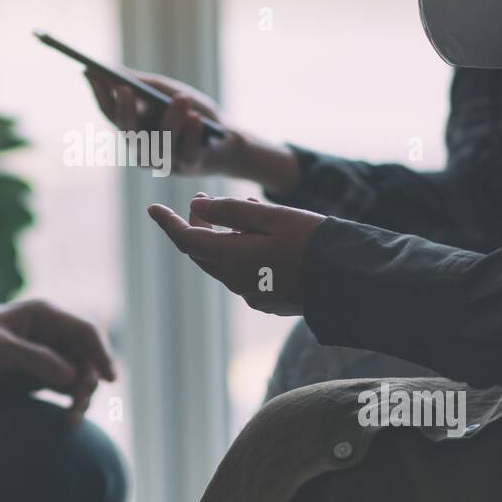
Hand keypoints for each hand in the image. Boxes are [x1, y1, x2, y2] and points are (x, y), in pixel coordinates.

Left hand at [0, 299, 116, 423]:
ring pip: (83, 374)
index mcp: (47, 316)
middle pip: (88, 356)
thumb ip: (34, 359)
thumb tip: (72, 377)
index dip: (102, 353)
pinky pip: (70, 387)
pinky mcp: (49, 372)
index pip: (86, 331)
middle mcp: (56, 333)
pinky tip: (68, 419)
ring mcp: (54, 353)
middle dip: (89, 382)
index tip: (110, 379)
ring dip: (82, 396)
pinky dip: (73, 402)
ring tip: (70, 420)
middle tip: (78, 406)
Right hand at [85, 68, 242, 175]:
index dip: (99, 94)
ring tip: (181, 98)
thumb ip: (142, 84)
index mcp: (133, 130)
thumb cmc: (192, 112)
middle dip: (126, 110)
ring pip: (161, 144)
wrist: (226, 139)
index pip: (110, 113)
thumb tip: (112, 70)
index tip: (91, 71)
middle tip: (123, 87)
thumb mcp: (166, 92)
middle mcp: (143, 150)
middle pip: (129, 133)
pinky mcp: (190, 166)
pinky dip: (192, 133)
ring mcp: (165, 162)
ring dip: (172, 120)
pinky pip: (187, 151)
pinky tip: (196, 118)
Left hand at [147, 194, 325, 315]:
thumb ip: (230, 210)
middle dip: (197, 225)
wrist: (350, 280)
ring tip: (239, 212)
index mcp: (232, 258)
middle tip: (204, 200)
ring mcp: (252, 294)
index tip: (152, 207)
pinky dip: (239, 253)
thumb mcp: (271, 216)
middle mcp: (235, 281)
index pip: (186, 239)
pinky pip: (241, 274)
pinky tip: (258, 239)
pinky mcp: (268, 301)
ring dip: (220, 238)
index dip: (167, 222)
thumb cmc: (312, 241)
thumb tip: (197, 206)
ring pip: (221, 263)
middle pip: (201, 251)